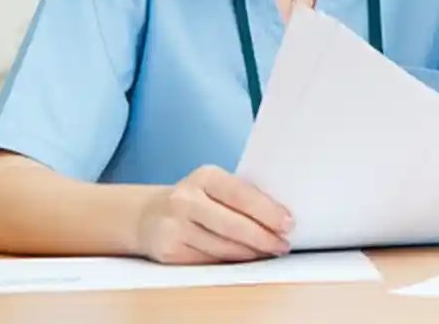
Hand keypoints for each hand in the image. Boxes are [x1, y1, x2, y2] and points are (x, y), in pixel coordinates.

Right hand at [136, 165, 292, 263]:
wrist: (149, 216)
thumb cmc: (196, 200)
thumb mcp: (214, 187)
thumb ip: (241, 196)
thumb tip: (281, 218)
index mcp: (204, 177)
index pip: (241, 194)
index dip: (267, 211)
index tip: (288, 223)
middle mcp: (185, 199)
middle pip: (232, 225)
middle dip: (263, 238)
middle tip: (283, 245)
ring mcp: (174, 226)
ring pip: (222, 247)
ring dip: (251, 253)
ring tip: (269, 252)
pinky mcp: (168, 251)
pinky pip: (209, 261)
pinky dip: (231, 262)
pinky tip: (245, 259)